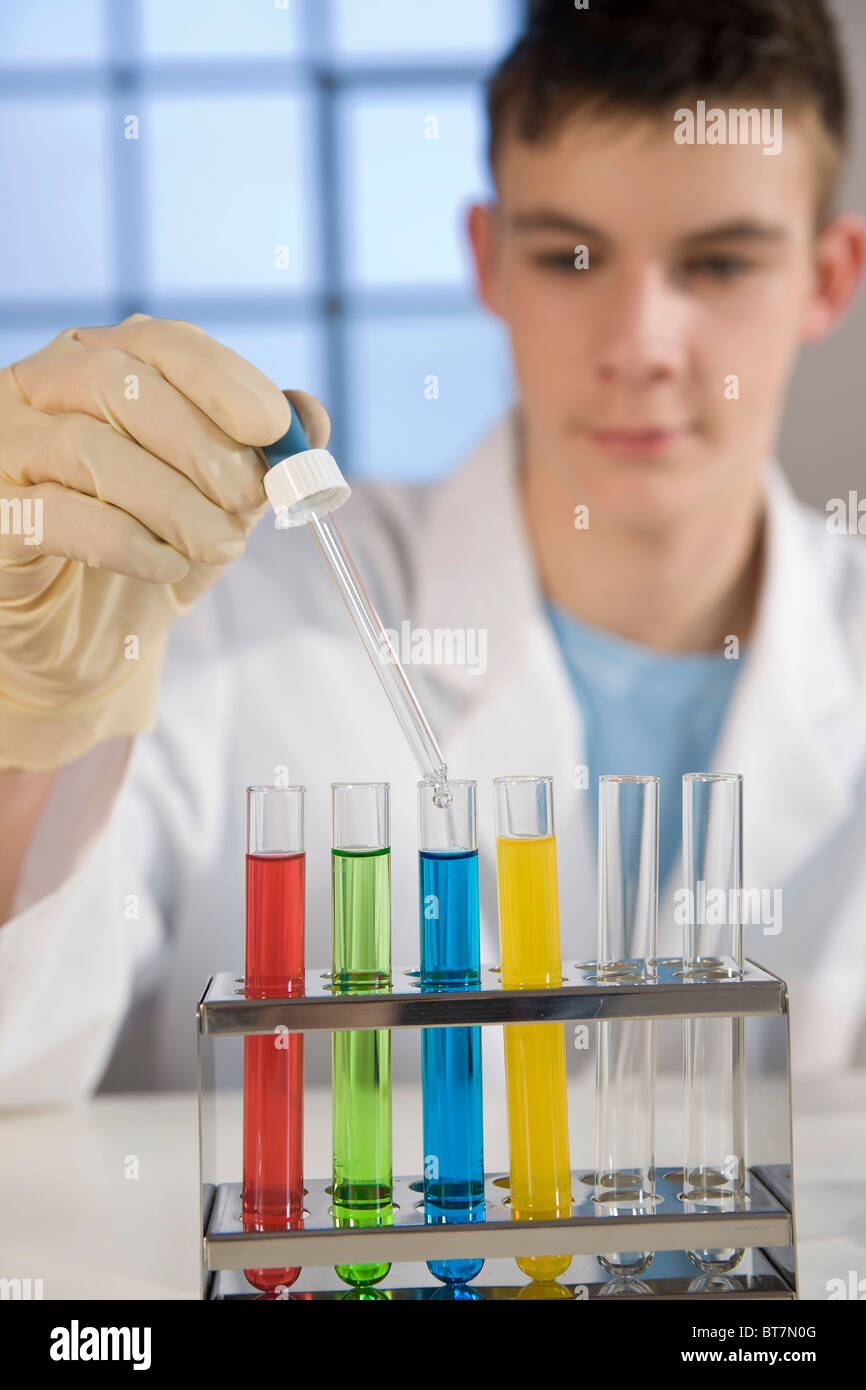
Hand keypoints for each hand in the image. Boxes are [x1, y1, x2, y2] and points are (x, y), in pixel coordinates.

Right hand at [0, 313, 329, 768]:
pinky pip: (50, 513)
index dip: (223, 380)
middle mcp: (37, 389)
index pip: (160, 343)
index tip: (274, 427)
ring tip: (219, 547)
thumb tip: (312, 414)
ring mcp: (2, 448)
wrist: (84, 641)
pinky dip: (122, 540)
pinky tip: (164, 564)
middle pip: (118, 384)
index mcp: (98, 362)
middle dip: (201, 446)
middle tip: (248, 504)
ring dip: (171, 500)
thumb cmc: (149, 553)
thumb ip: (260, 457)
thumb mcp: (219, 504)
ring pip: (83, 446)